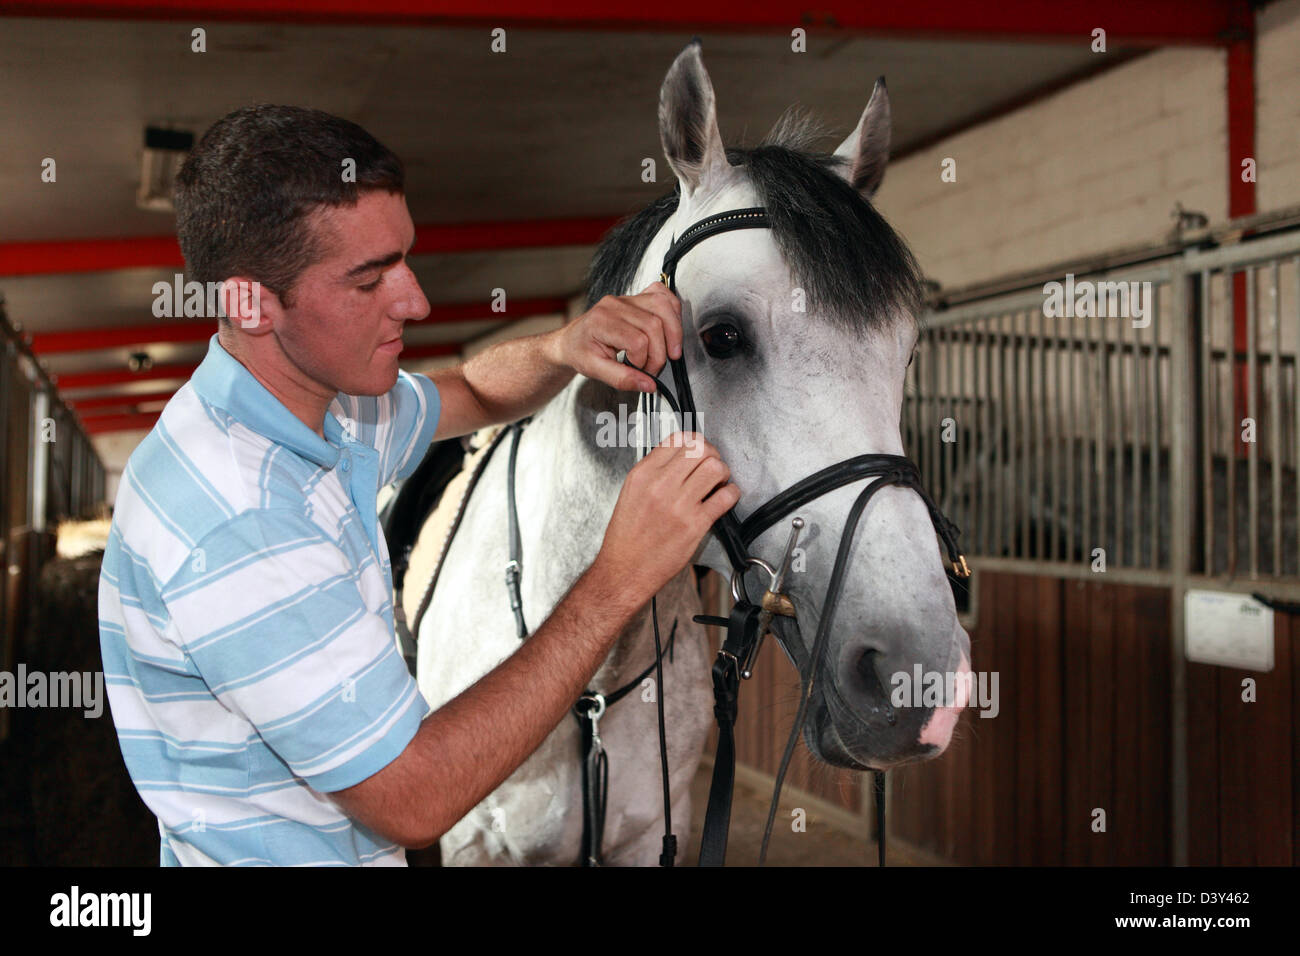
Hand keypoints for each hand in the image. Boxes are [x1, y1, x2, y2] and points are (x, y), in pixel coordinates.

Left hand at [548, 282, 681, 392]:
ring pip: (663, 307)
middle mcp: (615, 305)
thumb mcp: (594, 371)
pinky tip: (670, 327)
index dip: (643, 361)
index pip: (637, 341)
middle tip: (651, 369)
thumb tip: (649, 385)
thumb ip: (621, 379)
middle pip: (654, 325)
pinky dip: (673, 310)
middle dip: (659, 354)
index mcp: (601, 321)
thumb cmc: (581, 352)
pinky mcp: (637, 297)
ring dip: (673, 332)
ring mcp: (627, 298)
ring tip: (669, 351)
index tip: (638, 371)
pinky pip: (662, 294)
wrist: (572, 340)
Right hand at [594, 431, 740, 602]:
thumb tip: (680, 457)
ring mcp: (678, 504)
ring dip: (723, 473)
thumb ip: (654, 472)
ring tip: (718, 483)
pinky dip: (731, 494)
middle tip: (712, 467)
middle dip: (712, 454)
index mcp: (643, 474)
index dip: (695, 441)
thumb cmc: (627, 537)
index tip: (699, 451)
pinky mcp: (694, 524)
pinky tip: (724, 498)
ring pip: (715, 468)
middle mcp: (660, 485)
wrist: (625, 570)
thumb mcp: (631, 493)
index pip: (678, 438)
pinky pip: (725, 497)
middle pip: (700, 448)